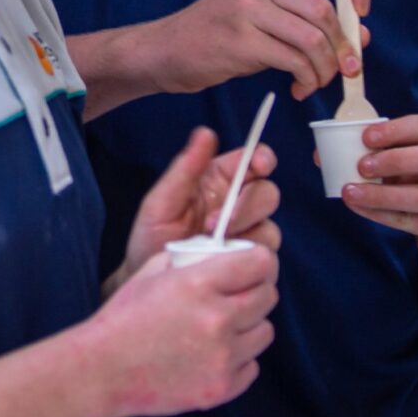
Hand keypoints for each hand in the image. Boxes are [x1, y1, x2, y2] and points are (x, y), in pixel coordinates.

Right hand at [81, 245, 277, 416]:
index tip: (253, 266)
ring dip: (249, 327)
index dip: (260, 261)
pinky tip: (212, 355)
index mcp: (199, 284)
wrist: (101, 371)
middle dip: (255, 291)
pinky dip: (238, 360)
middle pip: (268, 296)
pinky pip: (252, 367)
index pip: (261, 262)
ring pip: (264, 332)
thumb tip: (223, 254)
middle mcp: (217, 319)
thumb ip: (192, 259)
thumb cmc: (124, 319)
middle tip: (236, 296)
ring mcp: (222, 357)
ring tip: (221, 329)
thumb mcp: (152, 272)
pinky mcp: (221, 387)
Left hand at [116, 128, 281, 283]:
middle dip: (247, 205)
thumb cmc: (150, 238)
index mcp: (219, 180)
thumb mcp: (160, 203)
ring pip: (269, 229)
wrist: (148, 284)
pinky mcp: (247, 263)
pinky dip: (247, 259)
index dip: (262, 159)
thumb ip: (184, 169)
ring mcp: (245, 236)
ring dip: (246, 236)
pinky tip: (223, 264)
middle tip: (216, 223)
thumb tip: (205, 132)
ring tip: (212, 247)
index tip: (259, 164)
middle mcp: (237, 205)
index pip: (255, 161)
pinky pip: (263, 258)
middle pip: (267, 194)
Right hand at [149, 0, 372, 100]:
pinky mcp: (241, 40)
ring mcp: (248, 8)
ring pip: (313, 38)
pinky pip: (293, 61)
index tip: (361, 10)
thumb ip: (308, 16)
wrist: (167, 50)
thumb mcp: (264, 10)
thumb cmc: (220, 31)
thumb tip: (360, 37)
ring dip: (325, 69)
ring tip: (317, 81)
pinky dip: (306, 79)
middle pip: (325, 10)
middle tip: (345, 68)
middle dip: (343, 47)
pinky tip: (298, 87)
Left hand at [338, 114, 417, 281]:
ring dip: (381, 193)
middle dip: (396, 159)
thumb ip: (386, 151)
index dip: (399, 130)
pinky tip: (359, 207)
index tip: (366, 137)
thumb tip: (325, 152)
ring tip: (350, 191)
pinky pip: (413, 221)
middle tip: (362, 165)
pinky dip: (381, 214)